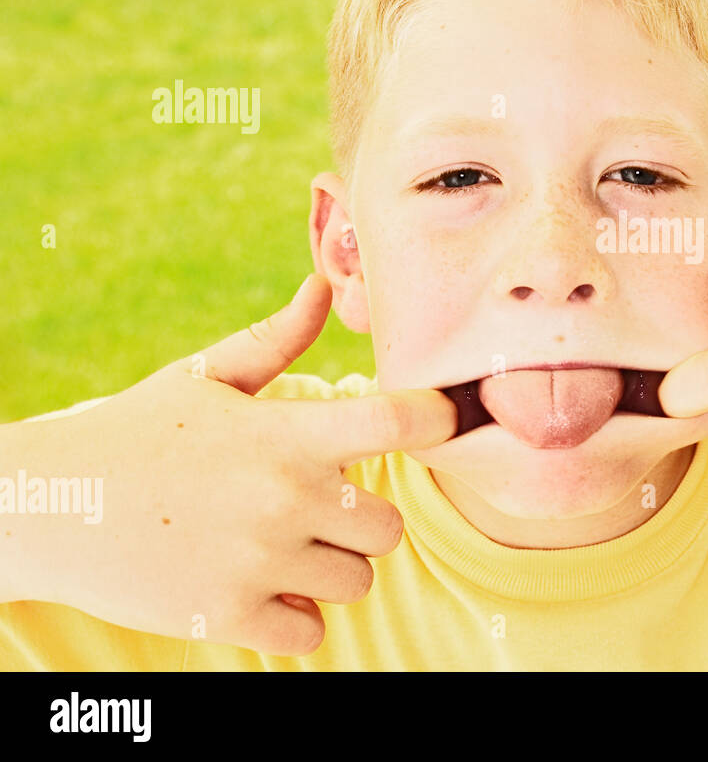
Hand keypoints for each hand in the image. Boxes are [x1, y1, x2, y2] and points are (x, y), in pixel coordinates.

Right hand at [2, 274, 456, 654]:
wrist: (49, 506)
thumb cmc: (139, 433)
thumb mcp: (205, 378)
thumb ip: (278, 339)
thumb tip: (324, 286)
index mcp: (285, 434)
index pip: (393, 424)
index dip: (436, 421)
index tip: (446, 422)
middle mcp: (283, 500)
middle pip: (390, 527)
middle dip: (363, 521)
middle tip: (319, 510)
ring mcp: (257, 562)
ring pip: (357, 581)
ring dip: (332, 569)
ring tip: (285, 547)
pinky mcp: (227, 616)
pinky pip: (311, 633)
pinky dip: (296, 617)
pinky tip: (264, 587)